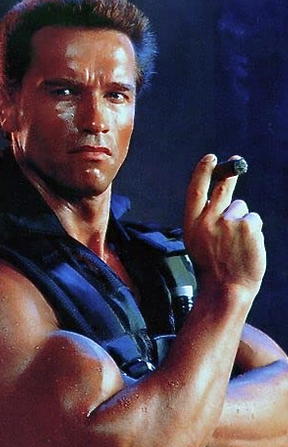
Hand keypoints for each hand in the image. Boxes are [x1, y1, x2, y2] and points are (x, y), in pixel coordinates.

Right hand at [183, 154, 265, 295]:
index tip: (210, 158)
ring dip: (242, 220)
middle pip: (221, 189)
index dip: (202, 171)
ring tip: (238, 243)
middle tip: (236, 162)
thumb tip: (220, 188)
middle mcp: (208, 221)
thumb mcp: (198, 241)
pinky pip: (254, 219)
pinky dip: (254, 231)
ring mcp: (229, 223)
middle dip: (229, 174)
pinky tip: (247, 246)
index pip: (195, 191)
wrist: (227, 288)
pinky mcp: (248, 227)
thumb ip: (205, 217)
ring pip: (241, 208)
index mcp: (192, 225)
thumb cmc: (214, 265)